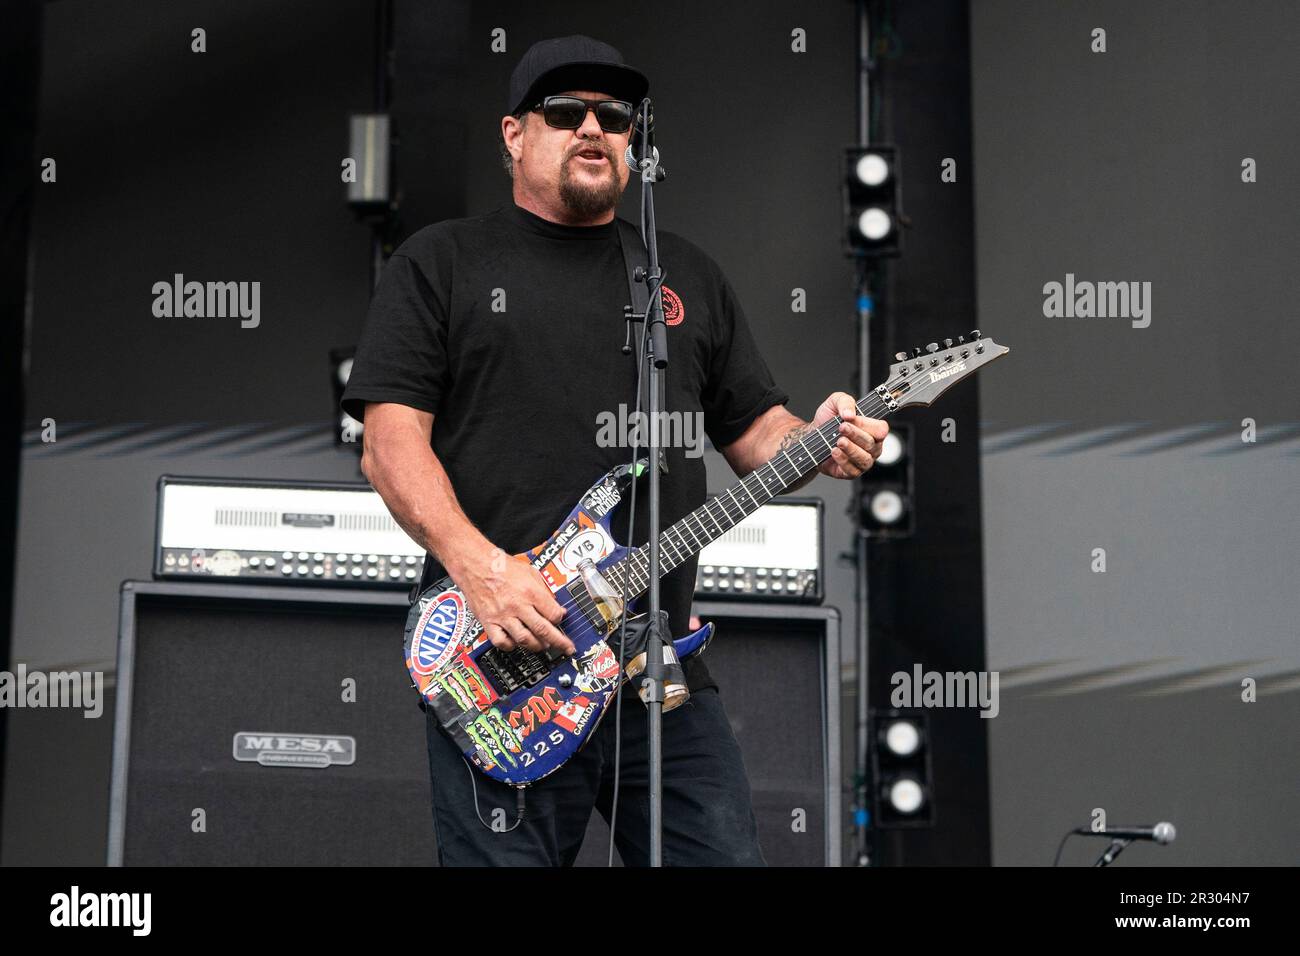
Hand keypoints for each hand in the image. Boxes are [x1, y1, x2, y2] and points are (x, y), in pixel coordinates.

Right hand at [451, 545, 574, 655]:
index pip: (553, 614)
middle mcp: (517, 605)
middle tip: (565, 647)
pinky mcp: (488, 622)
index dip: (560, 619)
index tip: (561, 620)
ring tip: (543, 645)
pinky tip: (516, 642)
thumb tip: (554, 606)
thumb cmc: (500, 565)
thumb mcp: (529, 571)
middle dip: (558, 642)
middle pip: (543, 630)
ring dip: (537, 646)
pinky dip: (511, 646)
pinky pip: (501, 642)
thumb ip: (543, 590)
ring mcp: (502, 615)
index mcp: (529, 591)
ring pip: (524, 639)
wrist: (474, 564)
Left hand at [811, 391, 888, 478]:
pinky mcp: (851, 472)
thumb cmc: (828, 420)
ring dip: (851, 449)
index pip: (881, 429)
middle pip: (871, 444)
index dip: (867, 424)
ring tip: (838, 441)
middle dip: (855, 434)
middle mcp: (871, 447)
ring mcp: (862, 461)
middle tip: (841, 428)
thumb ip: (845, 401)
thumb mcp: (835, 402)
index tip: (850, 419)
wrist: (812, 434)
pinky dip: (843, 461)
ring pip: (864, 459)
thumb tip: (850, 414)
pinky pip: (853, 470)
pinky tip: (834, 452)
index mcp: (873, 430)